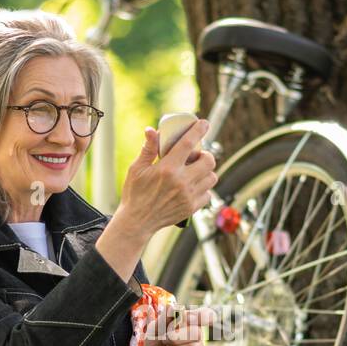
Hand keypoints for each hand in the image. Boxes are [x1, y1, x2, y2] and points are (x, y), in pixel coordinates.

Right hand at [116, 119, 215, 238]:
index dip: (198, 130)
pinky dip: (204, 188)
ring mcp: (188, 196)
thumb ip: (148, 149)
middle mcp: (181, 181)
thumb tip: (151, 130)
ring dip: (206, 171)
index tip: (204, 123)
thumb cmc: (135, 194)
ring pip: (212, 177)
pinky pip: (208, 194)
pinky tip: (193, 187)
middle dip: (206, 154)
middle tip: (196, 156)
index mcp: (167, 168)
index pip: (188, 143)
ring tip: (195, 171)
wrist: (137, 222)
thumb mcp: (136, 169)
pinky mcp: (191, 208)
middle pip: (208, 161)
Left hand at [146, 306, 213, 345]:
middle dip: (176, 337)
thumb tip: (173, 307)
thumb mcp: (154, 329)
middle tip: (165, 339)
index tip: (187, 317)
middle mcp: (197, 334)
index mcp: (189, 321)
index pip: (204, 315)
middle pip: (197, 333)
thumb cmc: (156, 343)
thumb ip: (163, 320)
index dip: (201, 315)